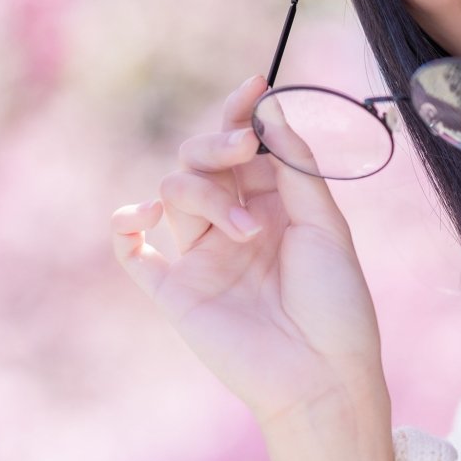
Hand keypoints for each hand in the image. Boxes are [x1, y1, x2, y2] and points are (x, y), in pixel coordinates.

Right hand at [111, 74, 387, 427]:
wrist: (322, 376)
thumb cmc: (336, 304)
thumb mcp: (326, 225)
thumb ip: (296, 167)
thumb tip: (271, 109)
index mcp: (271, 204)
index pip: (242, 146)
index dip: (242, 113)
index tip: (255, 85)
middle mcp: (231, 223)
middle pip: (199, 160)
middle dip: (218, 142)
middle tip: (245, 147)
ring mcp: (199, 255)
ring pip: (173, 191)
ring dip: (206, 194)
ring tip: (245, 231)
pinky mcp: (173, 290)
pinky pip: (130, 251)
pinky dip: (125, 226)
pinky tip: (141, 215)